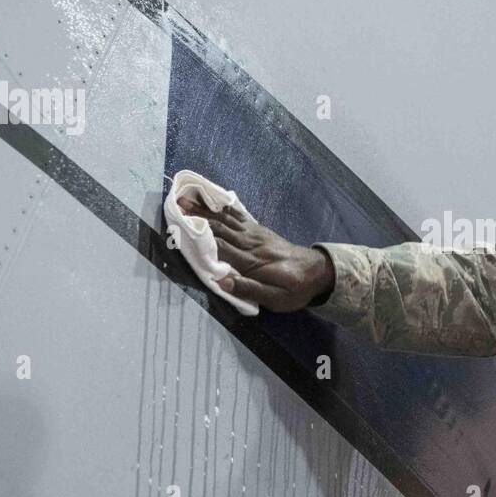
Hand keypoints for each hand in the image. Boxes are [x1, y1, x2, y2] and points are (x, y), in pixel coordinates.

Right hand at [176, 197, 333, 311]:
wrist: (319, 272)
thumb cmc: (295, 290)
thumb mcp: (275, 299)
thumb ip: (249, 290)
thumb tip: (221, 281)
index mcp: (252, 262)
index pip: (220, 246)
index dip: (199, 236)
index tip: (180, 227)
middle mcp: (251, 244)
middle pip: (220, 227)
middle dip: (197, 216)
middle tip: (176, 204)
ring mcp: (256, 235)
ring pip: (227, 218)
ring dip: (206, 208)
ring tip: (188, 197)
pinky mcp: (261, 231)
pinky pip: (240, 216)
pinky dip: (225, 207)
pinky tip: (216, 199)